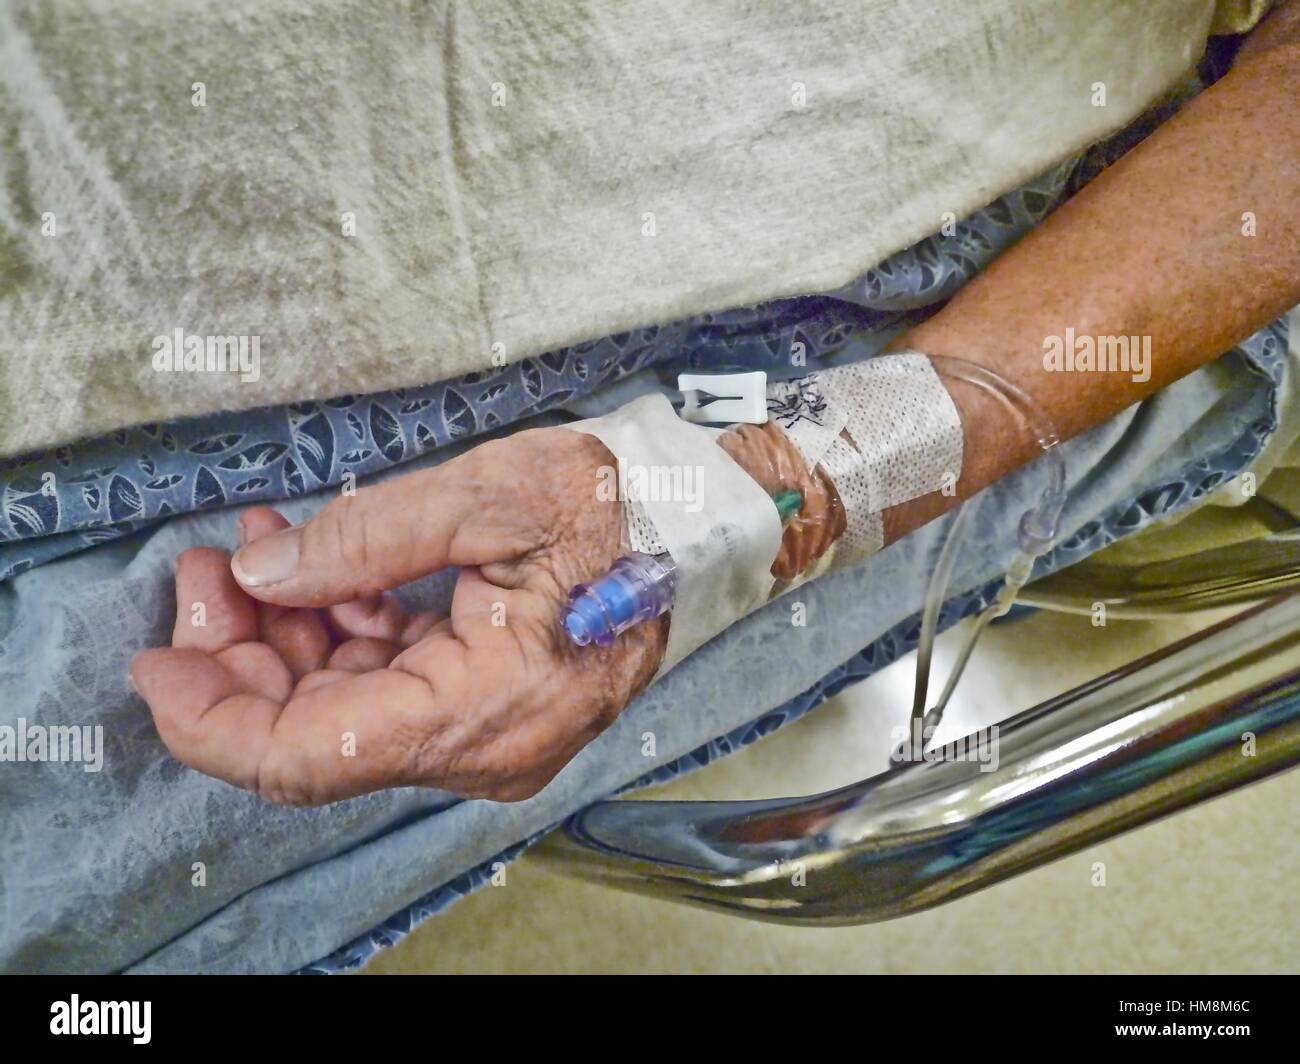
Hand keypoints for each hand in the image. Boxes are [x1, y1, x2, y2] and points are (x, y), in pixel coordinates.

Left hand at [129, 428, 666, 804]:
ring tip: (255, 552)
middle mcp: (481, 747)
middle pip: (316, 736)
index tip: (155, 660)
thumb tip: (262, 573)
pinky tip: (316, 572)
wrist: (700, 529)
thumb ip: (363, 536)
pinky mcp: (487, 704)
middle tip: (206, 570)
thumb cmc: (620, 511)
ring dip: (288, 636)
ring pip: (347, 710)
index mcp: (481, 709)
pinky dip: (341, 632)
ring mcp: (485, 732)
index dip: (212, 718)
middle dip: (242, 656)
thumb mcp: (487, 495)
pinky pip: (388, 687)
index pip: (307, 757)